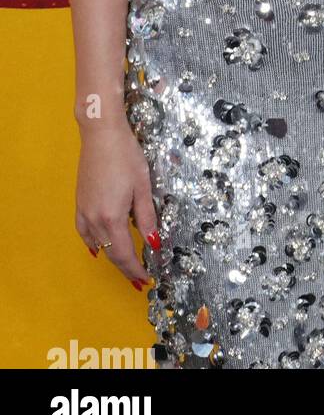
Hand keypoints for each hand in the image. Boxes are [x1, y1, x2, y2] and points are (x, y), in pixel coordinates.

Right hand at [76, 119, 159, 288]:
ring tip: (125, 266)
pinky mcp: (80, 203)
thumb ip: (147, 217)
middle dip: (126, 268)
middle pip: (111, 252)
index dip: (135, 269)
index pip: (125, 253)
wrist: (101, 135)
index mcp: (112, 217)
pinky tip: (98, 247)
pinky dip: (92, 243)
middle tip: (138, 280)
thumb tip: (153, 242)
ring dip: (112, 257)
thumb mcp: (143, 186)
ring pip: (98, 244)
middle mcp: (94, 219)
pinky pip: (84, 231)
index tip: (146, 278)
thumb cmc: (125, 155)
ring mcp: (84, 211)